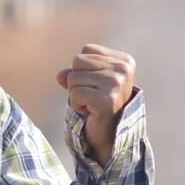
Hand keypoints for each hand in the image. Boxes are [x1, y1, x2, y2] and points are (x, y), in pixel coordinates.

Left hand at [56, 43, 136, 166]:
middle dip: (77, 81)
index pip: (87, 50)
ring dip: (76, 94)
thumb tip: (59, 75)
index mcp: (124, 61)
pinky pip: (74, 93)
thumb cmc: (98, 105)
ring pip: (73, 78)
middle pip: (78, 61)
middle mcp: (123, 69)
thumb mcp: (87, 82)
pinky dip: (76, 105)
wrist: (109, 135)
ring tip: (91, 104)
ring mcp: (116, 84)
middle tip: (92, 96)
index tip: (97, 85)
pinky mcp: (106, 100)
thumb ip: (72, 72)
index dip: (84, 69)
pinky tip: (90, 112)